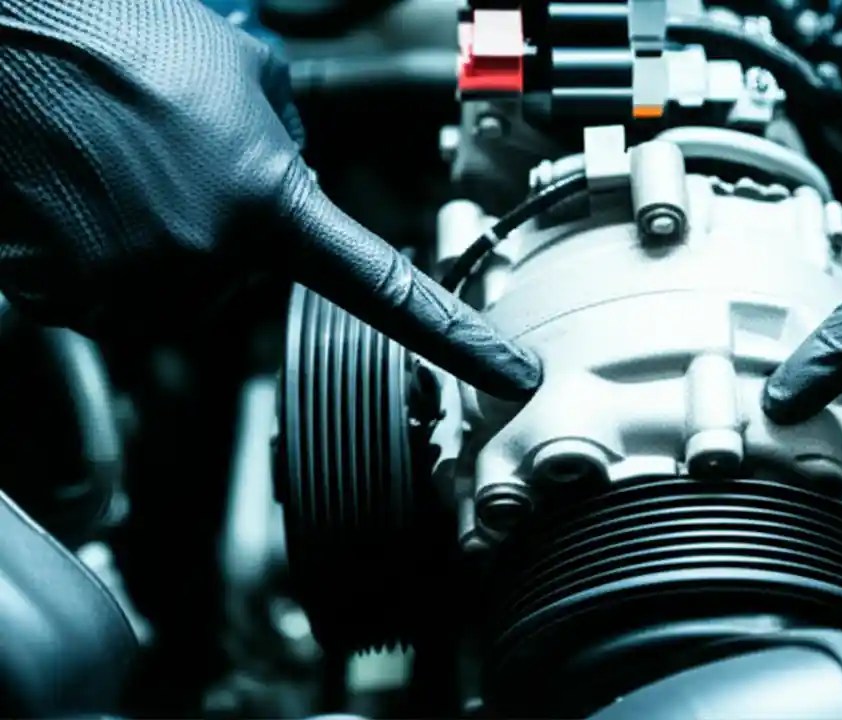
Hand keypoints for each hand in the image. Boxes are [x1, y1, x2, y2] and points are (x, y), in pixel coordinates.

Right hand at [0, 0, 539, 400]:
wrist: (2, 39)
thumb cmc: (114, 35)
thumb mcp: (243, 73)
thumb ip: (285, 138)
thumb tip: (286, 166)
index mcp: (272, 205)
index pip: (389, 290)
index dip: (458, 340)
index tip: (511, 378)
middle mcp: (210, 263)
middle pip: (248, 273)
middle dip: (226, 222)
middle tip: (176, 156)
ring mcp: (133, 289)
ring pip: (177, 285)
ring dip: (159, 236)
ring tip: (117, 164)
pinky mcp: (65, 300)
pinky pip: (106, 293)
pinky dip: (98, 252)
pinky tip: (82, 193)